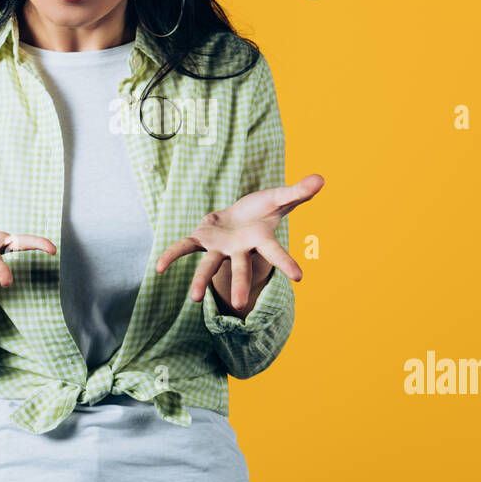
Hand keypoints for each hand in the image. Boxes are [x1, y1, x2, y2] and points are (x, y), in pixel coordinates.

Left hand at [155, 174, 323, 310]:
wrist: (238, 217)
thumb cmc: (262, 210)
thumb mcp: (279, 197)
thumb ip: (298, 191)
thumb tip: (321, 178)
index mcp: (260, 239)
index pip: (276, 252)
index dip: (286, 262)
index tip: (299, 277)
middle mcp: (239, 249)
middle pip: (241, 268)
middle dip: (241, 284)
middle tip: (240, 303)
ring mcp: (219, 247)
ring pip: (210, 265)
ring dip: (201, 280)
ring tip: (193, 299)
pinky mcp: (201, 239)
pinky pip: (184, 248)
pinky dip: (171, 256)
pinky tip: (158, 268)